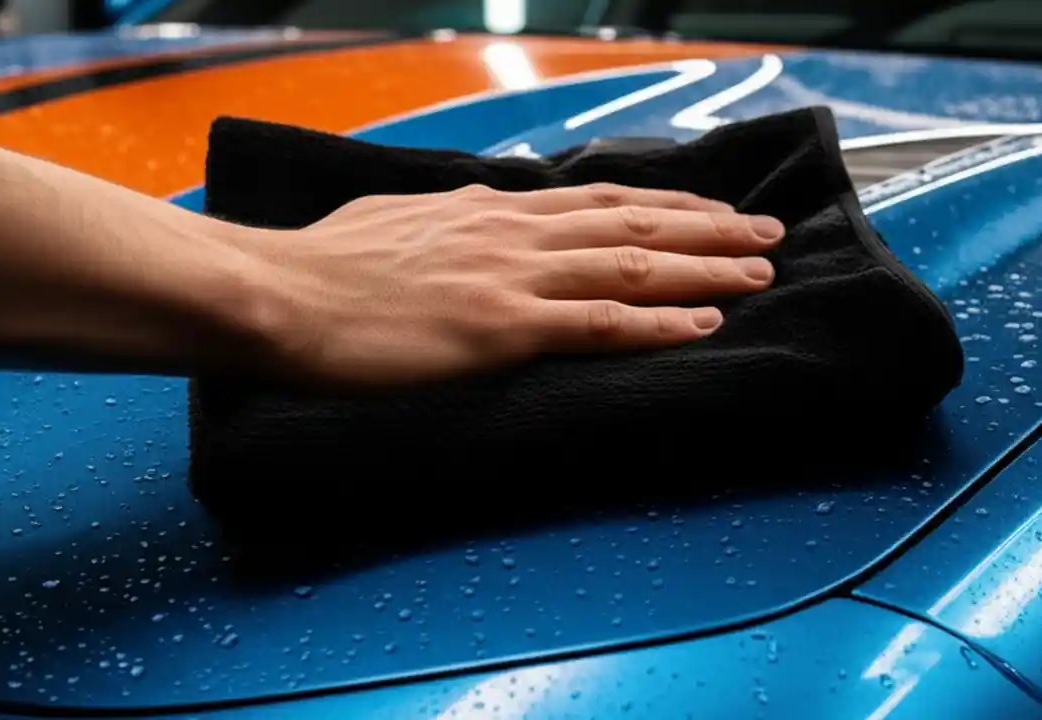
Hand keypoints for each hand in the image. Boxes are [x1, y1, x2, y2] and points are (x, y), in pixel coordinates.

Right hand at [226, 183, 783, 387]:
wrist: (277, 296)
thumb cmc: (322, 270)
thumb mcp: (396, 222)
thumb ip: (450, 220)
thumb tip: (476, 213)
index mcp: (488, 210)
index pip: (597, 199)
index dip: (662, 204)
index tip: (706, 209)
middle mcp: (513, 233)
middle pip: (633, 224)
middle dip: (707, 227)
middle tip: (763, 231)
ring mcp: (513, 278)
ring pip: (633, 266)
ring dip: (705, 268)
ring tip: (759, 269)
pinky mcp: (502, 328)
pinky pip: (601, 324)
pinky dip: (661, 323)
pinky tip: (706, 323)